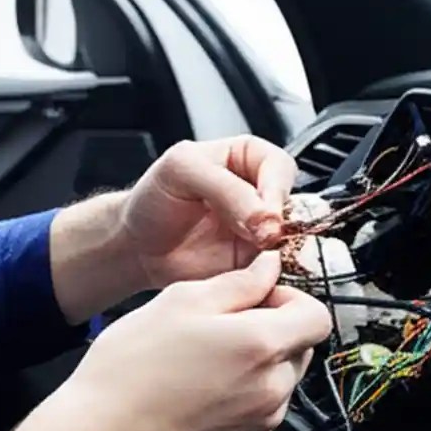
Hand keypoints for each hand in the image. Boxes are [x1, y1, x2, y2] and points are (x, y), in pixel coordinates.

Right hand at [48, 251, 330, 430]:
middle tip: (221, 325)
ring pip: (280, 377)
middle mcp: (272, 388)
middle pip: (300, 347)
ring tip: (203, 359)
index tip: (259, 298)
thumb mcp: (182, 301)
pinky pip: (262, 407)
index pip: (318, 316)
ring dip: (257, 362)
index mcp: (262, 345)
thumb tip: (269, 268)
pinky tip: (201, 387)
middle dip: (273, 329)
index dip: (291, 299)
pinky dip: (244, 393)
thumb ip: (239, 282)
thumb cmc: (132, 369)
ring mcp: (262, 421)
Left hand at [120, 136, 296, 289]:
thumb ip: (226, 188)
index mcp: (247, 157)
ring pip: (292, 238)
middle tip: (262, 238)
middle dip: (279, 222)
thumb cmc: (154, 199)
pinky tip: (252, 272)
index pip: (279, 167)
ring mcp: (262, 230)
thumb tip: (266, 217)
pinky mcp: (257, 262)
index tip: (265, 213)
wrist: (138, 246)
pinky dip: (270, 272)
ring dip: (277, 250)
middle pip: (293, 203)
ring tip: (254, 255)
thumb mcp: (181, 172)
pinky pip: (278, 267)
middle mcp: (260, 193)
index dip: (275, 189)